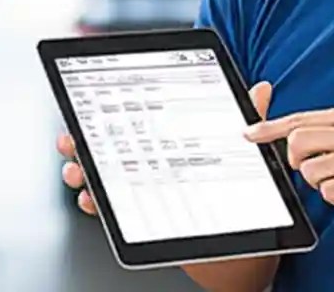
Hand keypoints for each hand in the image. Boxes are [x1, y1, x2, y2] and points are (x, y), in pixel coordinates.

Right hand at [58, 81, 275, 215]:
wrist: (243, 244)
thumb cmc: (243, 194)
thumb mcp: (246, 153)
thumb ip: (248, 121)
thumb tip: (262, 88)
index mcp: (170, 140)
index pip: (135, 117)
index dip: (107, 108)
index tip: (89, 105)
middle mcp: (151, 162)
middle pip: (108, 144)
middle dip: (81, 139)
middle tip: (71, 139)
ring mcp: (143, 189)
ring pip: (101, 175)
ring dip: (82, 170)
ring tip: (78, 171)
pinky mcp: (141, 216)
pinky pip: (110, 209)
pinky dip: (96, 203)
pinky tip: (92, 200)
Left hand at [244, 105, 333, 216]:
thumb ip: (331, 132)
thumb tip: (295, 137)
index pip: (299, 118)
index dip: (270, 127)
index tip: (250, 133)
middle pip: (297, 142)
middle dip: (297, 161)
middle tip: (312, 168)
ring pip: (310, 170)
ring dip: (320, 182)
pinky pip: (329, 192)